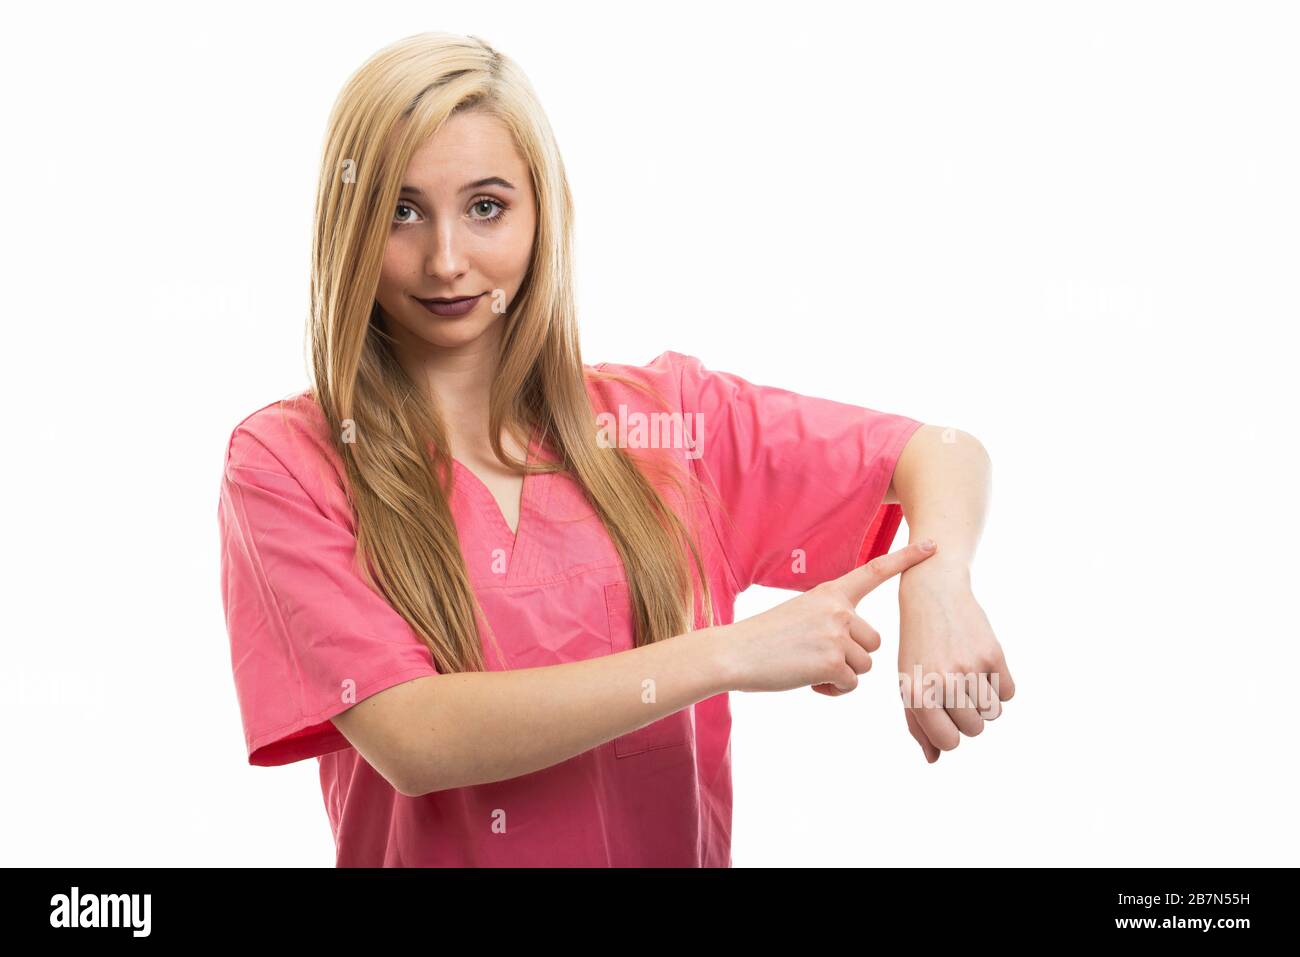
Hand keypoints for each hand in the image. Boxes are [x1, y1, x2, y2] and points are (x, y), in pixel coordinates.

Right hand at [720, 542, 937, 693]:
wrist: (733, 653)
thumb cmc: (763, 639)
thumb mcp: (801, 615)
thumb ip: (831, 622)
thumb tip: (852, 653)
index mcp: (829, 592)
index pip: (874, 571)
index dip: (906, 558)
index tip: (933, 546)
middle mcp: (838, 609)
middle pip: (873, 642)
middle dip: (852, 657)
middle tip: (816, 658)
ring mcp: (836, 635)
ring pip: (864, 665)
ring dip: (842, 674)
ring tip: (808, 667)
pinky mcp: (832, 662)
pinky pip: (850, 684)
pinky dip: (831, 689)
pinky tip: (806, 680)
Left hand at [896, 558, 1014, 762]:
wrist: (933, 595)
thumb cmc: (917, 646)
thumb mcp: (907, 682)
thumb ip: (918, 723)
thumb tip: (934, 759)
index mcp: (918, 693)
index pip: (949, 742)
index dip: (950, 735)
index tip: (946, 719)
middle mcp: (943, 682)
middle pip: (974, 730)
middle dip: (968, 717)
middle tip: (956, 692)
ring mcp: (970, 668)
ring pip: (993, 713)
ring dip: (985, 701)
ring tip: (968, 677)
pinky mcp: (993, 654)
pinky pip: (1009, 693)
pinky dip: (1000, 686)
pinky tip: (982, 665)